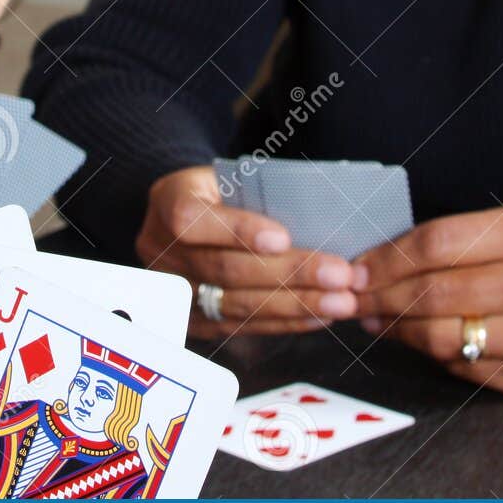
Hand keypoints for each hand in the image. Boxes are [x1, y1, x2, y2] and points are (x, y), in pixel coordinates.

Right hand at [134, 165, 361, 337]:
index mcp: (169, 202)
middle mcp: (161, 251)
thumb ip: (261, 193)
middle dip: (289, 274)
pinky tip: (319, 316)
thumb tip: (324, 217)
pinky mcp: (193, 321)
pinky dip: (285, 322)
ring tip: (340, 301)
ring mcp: (174, 291)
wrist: (186, 214)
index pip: (193, 219)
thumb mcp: (230, 175)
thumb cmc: (221, 190)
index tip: (283, 237)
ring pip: (236, 305)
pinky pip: (242, 327)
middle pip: (226, 269)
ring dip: (295, 305)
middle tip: (339, 275)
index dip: (237, 230)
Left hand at [353, 204, 502, 394]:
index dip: (386, 259)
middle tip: (354, 299)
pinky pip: (466, 369)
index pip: (436, 245)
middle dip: (381, 298)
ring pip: (445, 339)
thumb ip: (452, 241)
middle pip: (434, 294)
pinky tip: (419, 339)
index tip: (356, 268)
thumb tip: (376, 265)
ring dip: (399, 331)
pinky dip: (434, 354)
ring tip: (378, 320)